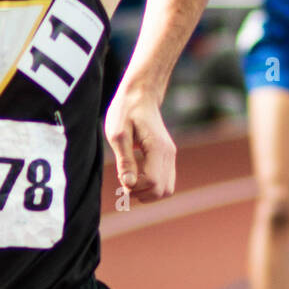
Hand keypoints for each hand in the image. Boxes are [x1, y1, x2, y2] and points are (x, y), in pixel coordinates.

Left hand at [105, 86, 176, 204]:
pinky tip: (138, 174)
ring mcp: (171, 157)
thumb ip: (124, 160)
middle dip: (141, 193)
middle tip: (125, 180)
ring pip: (166, 190)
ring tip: (131, 178)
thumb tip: (128, 184)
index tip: (121, 176)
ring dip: (147, 192)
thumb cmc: (126, 111)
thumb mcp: (118, 134)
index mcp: (157, 148)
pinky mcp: (168, 158)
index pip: (152, 182)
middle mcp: (169, 154)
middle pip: (161, 191)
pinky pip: (165, 182)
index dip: (134, 187)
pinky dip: (151, 186)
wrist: (141, 95)